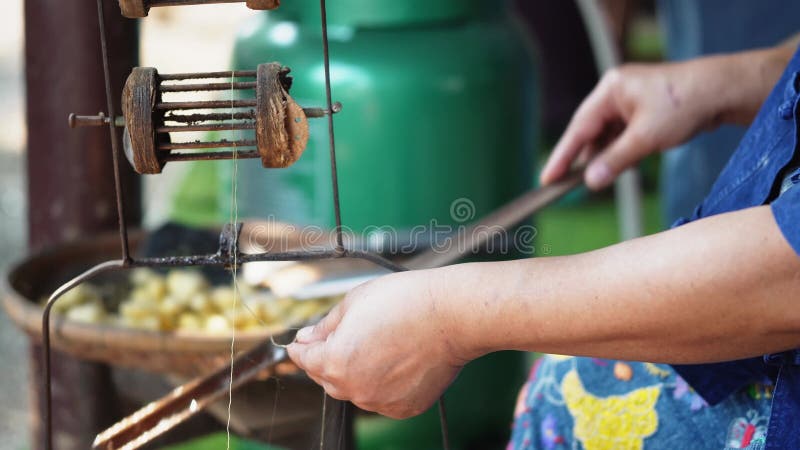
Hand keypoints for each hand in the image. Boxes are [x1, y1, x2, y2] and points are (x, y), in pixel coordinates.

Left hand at [287, 270, 464, 418]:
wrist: (451, 316)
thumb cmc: (405, 302)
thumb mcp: (354, 302)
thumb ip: (325, 326)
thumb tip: (307, 338)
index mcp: (335, 362)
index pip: (304, 359)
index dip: (301, 346)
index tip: (303, 341)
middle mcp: (355, 388)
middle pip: (326, 378)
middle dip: (327, 358)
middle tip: (345, 336)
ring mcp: (380, 402)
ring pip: (355, 389)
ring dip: (356, 372)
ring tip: (379, 344)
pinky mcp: (404, 407)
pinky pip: (382, 398)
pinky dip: (382, 383)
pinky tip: (395, 360)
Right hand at [540, 61, 726, 189]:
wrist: (724, 91)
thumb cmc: (685, 105)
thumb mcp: (646, 138)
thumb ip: (615, 160)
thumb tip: (590, 182)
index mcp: (611, 89)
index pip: (579, 127)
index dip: (562, 155)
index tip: (547, 178)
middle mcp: (616, 92)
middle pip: (590, 131)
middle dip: (582, 157)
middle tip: (563, 185)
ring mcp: (629, 101)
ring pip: (606, 135)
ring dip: (604, 157)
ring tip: (597, 179)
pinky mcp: (642, 111)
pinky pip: (621, 135)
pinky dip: (619, 152)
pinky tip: (619, 166)